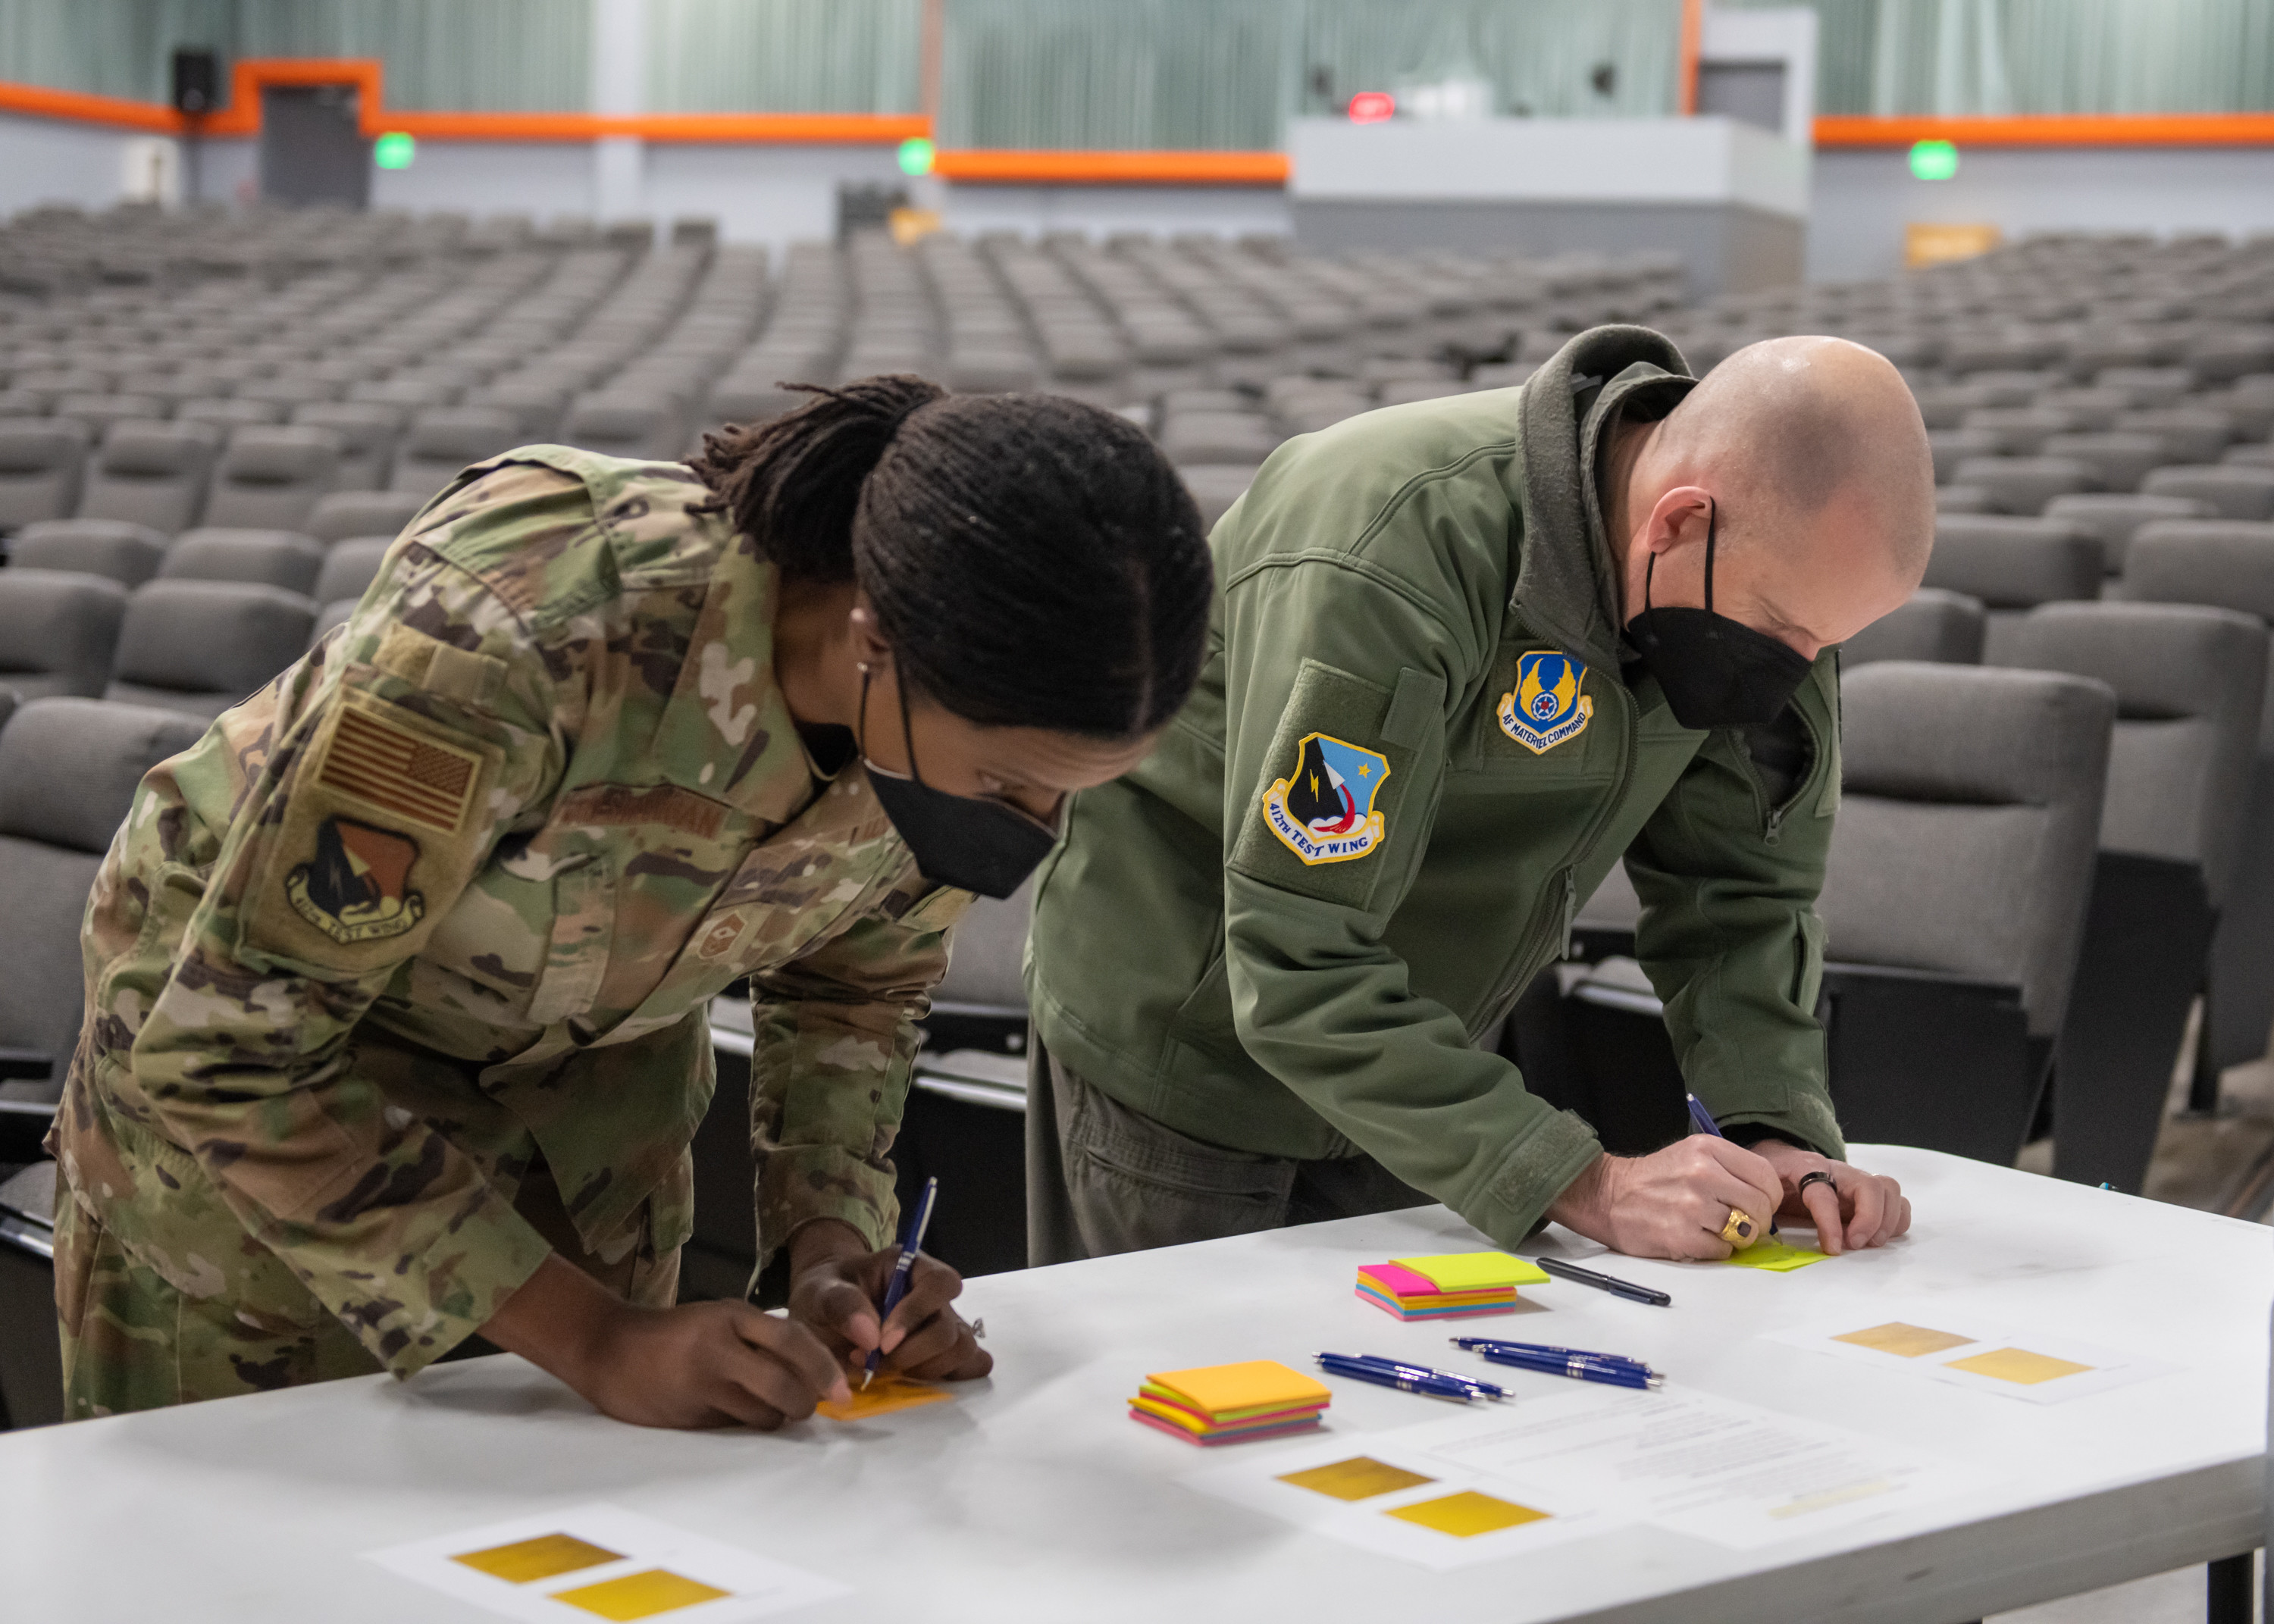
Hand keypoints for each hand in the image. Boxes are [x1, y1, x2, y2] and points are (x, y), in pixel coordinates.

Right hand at [482, 1252, 849, 1429]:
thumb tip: (815, 1374)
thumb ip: (762, 1339)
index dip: (823, 1368)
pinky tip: (725, 1411)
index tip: (842, 1393)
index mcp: (731, 1316)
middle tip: (805, 1407)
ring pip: (762, 1415)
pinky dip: (741, 1426)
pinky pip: (732, 1429)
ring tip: (760, 1405)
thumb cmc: (676, 1334)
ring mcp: (701, 1384)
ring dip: (773, 1418)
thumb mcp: (720, 1319)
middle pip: (784, 1387)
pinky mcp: (686, 1416)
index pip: (792, 1340)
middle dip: (803, 1405)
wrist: (608, 1348)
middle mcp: (719, 1348)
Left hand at [785, 1219, 992, 1382]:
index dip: (917, 1314)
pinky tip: (911, 1378)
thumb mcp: (820, 1292)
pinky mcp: (945, 1353)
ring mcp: (944, 1324)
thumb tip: (872, 1337)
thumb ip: (842, 1304)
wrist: (822, 1315)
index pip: (940, 1283)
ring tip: (884, 1370)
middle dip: (912, 1353)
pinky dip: (947, 1378)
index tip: (881, 1343)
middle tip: (871, 1362)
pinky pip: (970, 1367)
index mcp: (911, 1267)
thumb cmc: (825, 1295)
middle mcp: (934, 1296)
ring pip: (962, 1350)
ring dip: (924, 1370)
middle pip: (951, 1328)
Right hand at [1545, 1139, 1785, 1259]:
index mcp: (1708, 1148)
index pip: (1766, 1176)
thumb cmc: (1655, 1179)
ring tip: (1713, 1229)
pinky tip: (1696, 1238)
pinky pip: (1723, 1251)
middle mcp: (1703, 1173)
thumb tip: (1767, 1202)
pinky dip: (1714, 1250)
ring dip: (1734, 1237)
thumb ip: (1731, 1170)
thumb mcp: (1693, 1155)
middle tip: (1739, 1224)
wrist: (1608, 1195)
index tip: (1757, 1205)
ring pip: (1745, 1232)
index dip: (1769, 1197)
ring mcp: (1692, 1205)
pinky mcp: (1682, 1235)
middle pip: (1761, 1207)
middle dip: (1757, 1222)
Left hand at [1753, 1140, 1910, 1254]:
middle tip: (1855, 1244)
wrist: (1783, 1158)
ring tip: (1869, 1243)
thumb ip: (1764, 1201)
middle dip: (1869, 1220)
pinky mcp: (1870, 1193)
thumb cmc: (1774, 1176)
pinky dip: (1896, 1221)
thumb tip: (1764, 1228)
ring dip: (1886, 1221)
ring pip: (1888, 1189)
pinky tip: (1879, 1237)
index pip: (1824, 1194)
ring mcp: (1857, 1180)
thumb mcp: (1762, 1185)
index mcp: (1806, 1168)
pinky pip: (1897, 1201)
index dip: (1830, 1223)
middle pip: (1870, 1186)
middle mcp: (1839, 1171)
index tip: (1833, 1249)